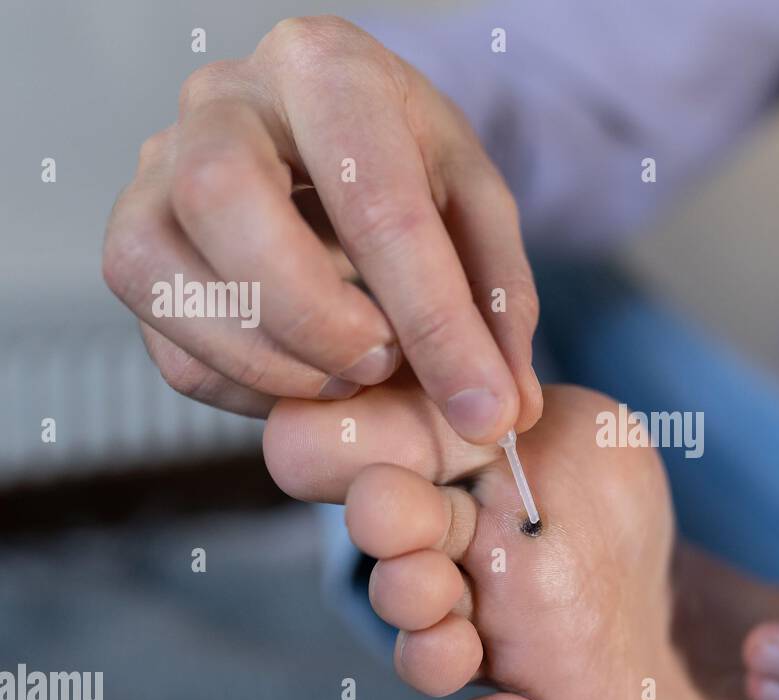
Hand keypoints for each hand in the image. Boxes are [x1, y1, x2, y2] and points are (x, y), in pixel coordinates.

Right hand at [103, 15, 540, 439]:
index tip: (484, 410)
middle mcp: (223, 101)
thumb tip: (506, 411)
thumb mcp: (476, 210)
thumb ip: (498, 303)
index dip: (435, 322)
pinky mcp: (131, 240)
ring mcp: (157, 167)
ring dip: (265, 359)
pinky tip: (305, 380)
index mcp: (328, 69)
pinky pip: (161, 336)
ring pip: (156, 267)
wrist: (334, 138)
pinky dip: (237, 384)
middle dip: (312, 314)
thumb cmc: (409, 165)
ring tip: (349, 378)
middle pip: (222, 198)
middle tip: (382, 365)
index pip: (375, 199)